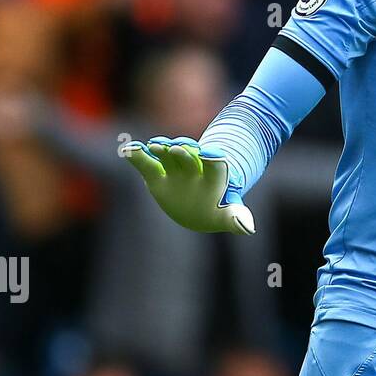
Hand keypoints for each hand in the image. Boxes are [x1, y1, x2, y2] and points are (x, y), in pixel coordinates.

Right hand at [122, 136, 254, 233]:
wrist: (201, 205)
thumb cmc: (218, 209)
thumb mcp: (228, 215)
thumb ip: (236, 218)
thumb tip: (248, 228)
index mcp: (215, 176)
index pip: (216, 165)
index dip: (213, 159)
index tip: (210, 153)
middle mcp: (196, 168)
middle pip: (190, 157)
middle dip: (184, 153)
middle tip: (176, 148)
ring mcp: (176, 169)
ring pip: (169, 156)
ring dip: (161, 150)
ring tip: (153, 146)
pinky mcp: (158, 175)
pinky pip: (147, 164)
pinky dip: (138, 157)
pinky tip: (127, 150)